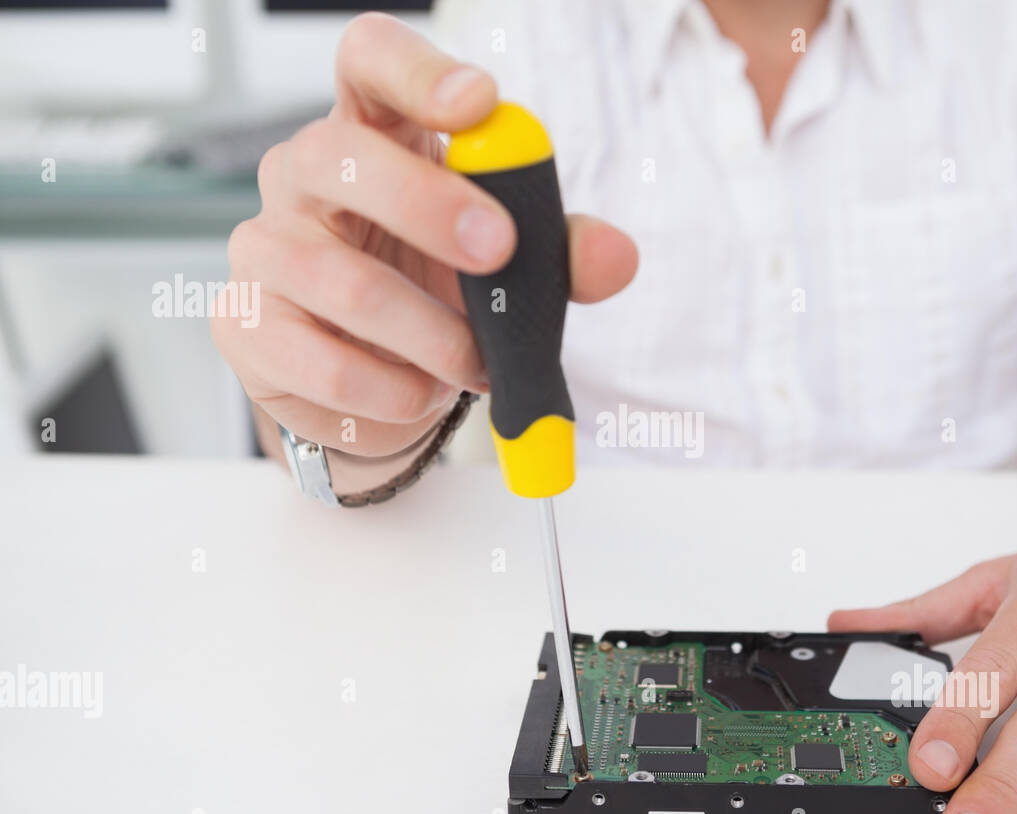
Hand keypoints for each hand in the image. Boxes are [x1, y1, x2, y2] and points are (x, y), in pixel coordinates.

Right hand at [215, 13, 637, 455]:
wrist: (372, 385)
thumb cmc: (435, 294)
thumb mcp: (507, 267)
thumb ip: (560, 254)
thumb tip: (614, 258)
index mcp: (373, 132)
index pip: (370, 61)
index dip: (419, 73)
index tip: (479, 104)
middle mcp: (304, 175)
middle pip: (341, 154)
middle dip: (430, 204)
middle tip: (498, 251)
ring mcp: (264, 248)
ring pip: (340, 279)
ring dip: (431, 334)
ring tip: (475, 365)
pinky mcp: (246, 325)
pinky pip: (321, 361)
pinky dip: (392, 388)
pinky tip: (420, 393)